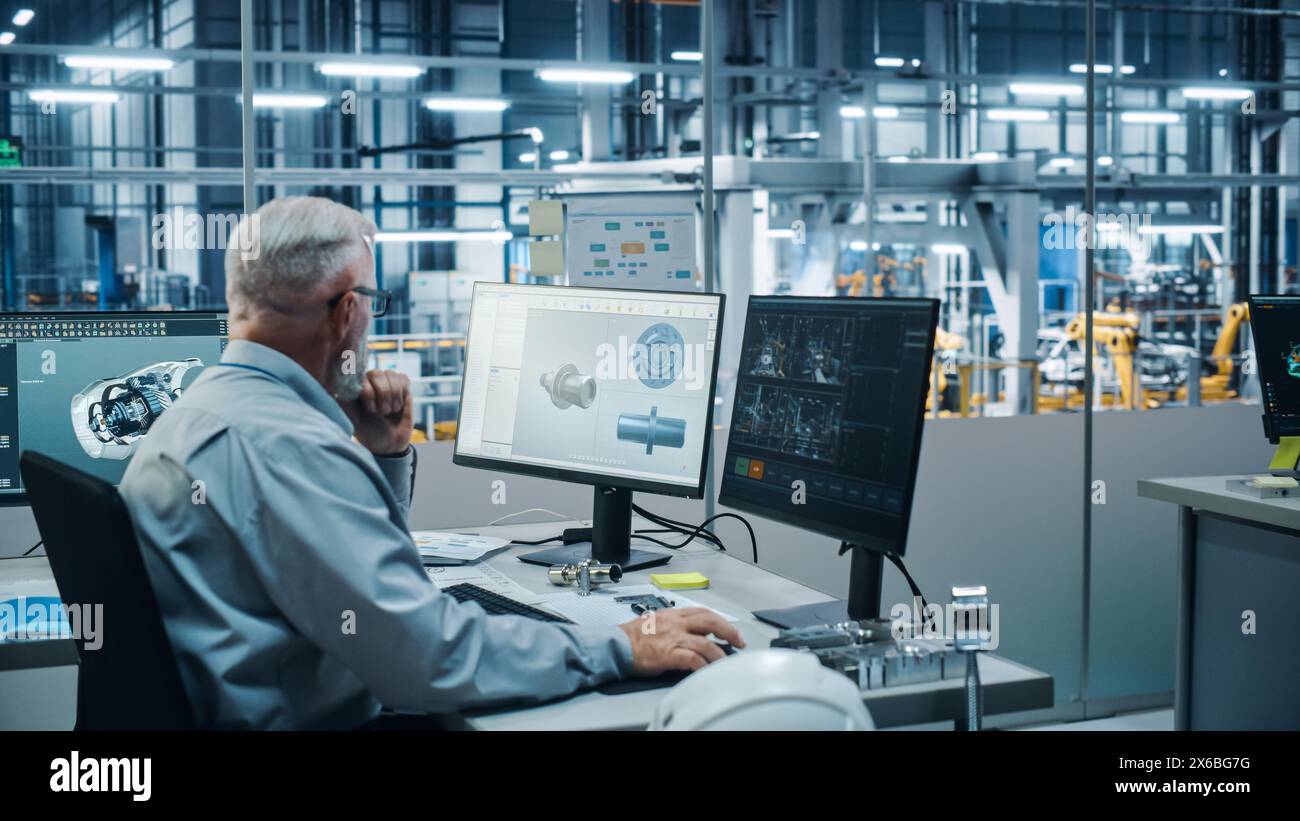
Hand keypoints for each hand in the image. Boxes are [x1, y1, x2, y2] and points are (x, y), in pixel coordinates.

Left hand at [342, 369, 412, 455]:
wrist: (390, 445)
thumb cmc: (369, 433)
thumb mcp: (354, 421)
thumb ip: (345, 405)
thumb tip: (335, 389)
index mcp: (357, 388)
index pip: (360, 375)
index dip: (368, 391)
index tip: (371, 409)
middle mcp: (370, 382)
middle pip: (376, 373)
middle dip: (382, 394)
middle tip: (381, 412)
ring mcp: (387, 382)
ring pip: (391, 375)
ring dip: (393, 396)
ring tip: (390, 411)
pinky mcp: (402, 386)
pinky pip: (403, 378)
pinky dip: (401, 394)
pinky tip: (398, 406)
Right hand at [618, 607, 744, 675]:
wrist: (616, 645)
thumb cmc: (632, 636)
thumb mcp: (657, 621)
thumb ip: (675, 625)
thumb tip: (692, 633)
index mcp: (674, 614)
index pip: (704, 612)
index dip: (721, 620)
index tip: (729, 629)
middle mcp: (676, 623)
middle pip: (711, 622)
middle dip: (729, 631)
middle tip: (739, 641)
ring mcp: (674, 638)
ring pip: (706, 643)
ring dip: (720, 654)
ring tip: (725, 662)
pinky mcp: (669, 654)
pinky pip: (693, 659)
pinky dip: (704, 666)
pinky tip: (708, 671)